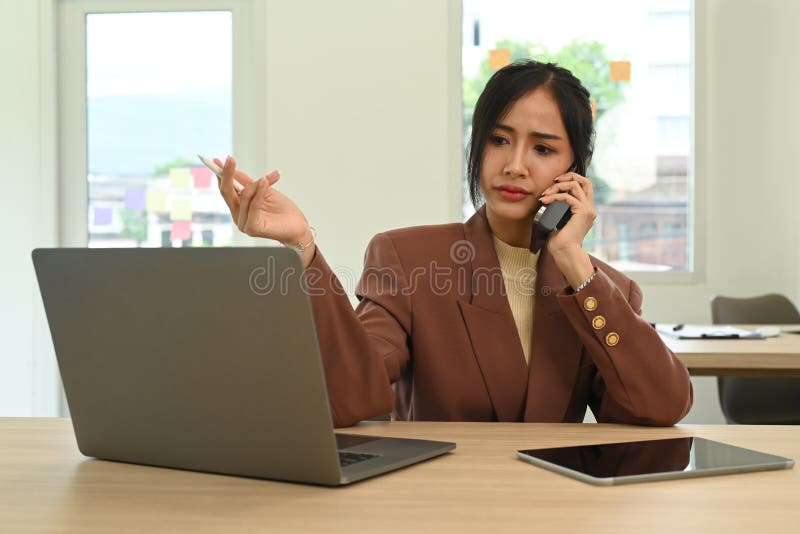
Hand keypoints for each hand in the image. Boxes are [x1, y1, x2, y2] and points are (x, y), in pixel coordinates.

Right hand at [216, 156, 311, 247]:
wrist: (298, 226)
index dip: (221, 175)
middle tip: (230, 159)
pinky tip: (265, 182)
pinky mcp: (252, 228)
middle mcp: (238, 216)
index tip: (216, 160)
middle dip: (228, 174)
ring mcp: (243, 224)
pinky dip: (260, 192)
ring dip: (257, 184)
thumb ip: (248, 183)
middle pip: (227, 193)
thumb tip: (233, 170)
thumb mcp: (264, 191)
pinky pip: (253, 206)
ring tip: (269, 177)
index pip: (226, 190)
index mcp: (238, 207)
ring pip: (244, 196)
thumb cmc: (283, 210)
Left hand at [538, 171, 595, 287]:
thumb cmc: (559, 242)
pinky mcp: (582, 212)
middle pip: (586, 181)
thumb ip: (559, 210)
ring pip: (575, 185)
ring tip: (545, 194)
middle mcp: (590, 208)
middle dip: (569, 176)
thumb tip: (547, 200)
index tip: (555, 183)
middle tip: (554, 181)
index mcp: (586, 209)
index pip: (584, 186)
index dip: (570, 180)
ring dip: (558, 187)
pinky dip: (554, 196)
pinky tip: (545, 201)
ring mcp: (588, 209)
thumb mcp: (559, 221)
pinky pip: (568, 197)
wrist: (565, 253)